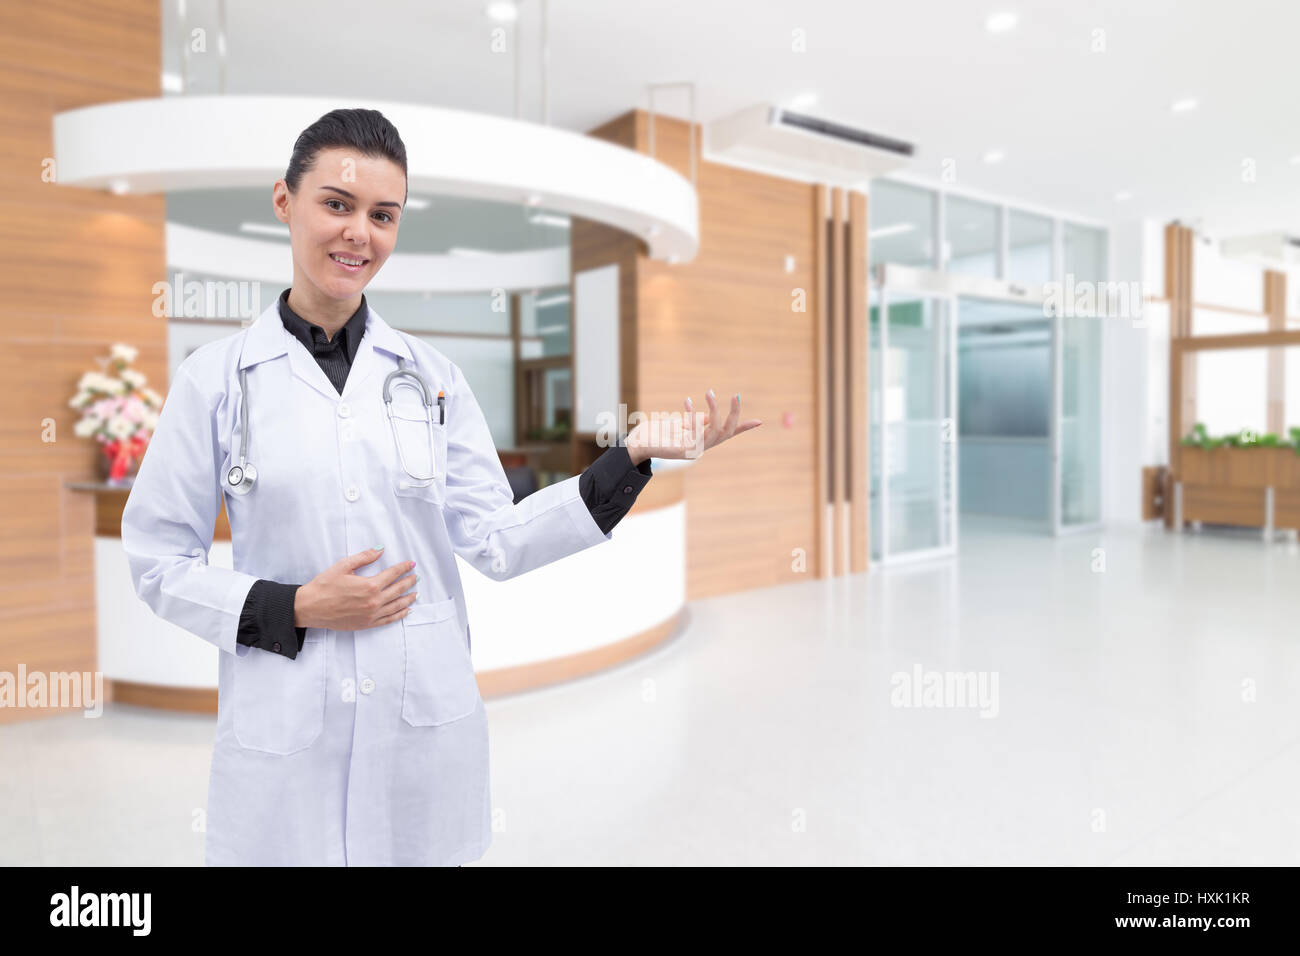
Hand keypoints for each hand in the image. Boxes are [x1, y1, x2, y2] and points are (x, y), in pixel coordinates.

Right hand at [294, 548, 418, 630]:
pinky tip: (406, 610)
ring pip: (396, 606)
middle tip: (416, 577)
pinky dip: (399, 614)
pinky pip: (388, 619)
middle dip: (409, 582)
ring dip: (408, 599)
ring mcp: (371, 615)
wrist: (310, 607)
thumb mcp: (343, 566)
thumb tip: (380, 549)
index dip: (404, 568)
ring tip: (415, 593)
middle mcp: (374, 601)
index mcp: (369, 585)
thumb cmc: (324, 586)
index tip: (411, 564)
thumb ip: (364, 557)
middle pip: (398, 590)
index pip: (393, 574)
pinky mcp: (366, 624)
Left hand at [625, 388, 761, 463]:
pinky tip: (686, 402)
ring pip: (715, 430)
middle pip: (727, 431)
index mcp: (703, 439)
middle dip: (734, 413)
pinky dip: (693, 414)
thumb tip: (709, 416)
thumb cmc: (658, 433)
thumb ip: (696, 421)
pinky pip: (697, 430)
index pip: (727, 434)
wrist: (638, 444)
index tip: (760, 421)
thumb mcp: (681, 425)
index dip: (743, 428)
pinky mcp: (685, 450)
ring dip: (715, 410)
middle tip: (735, 395)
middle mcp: (702, 447)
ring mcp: (694, 450)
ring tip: (709, 392)